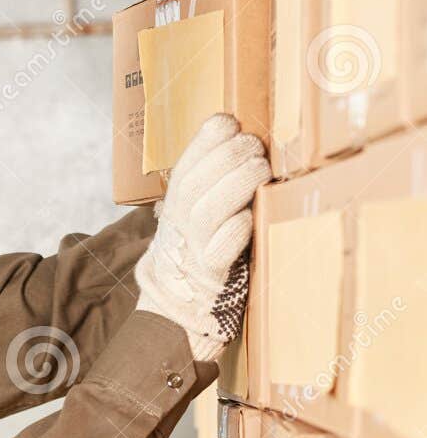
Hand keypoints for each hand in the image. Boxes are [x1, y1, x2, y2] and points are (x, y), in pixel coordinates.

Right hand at [134, 113, 271, 361]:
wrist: (180, 314)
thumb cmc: (201, 257)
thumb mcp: (197, 216)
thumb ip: (213, 183)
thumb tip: (242, 138)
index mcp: (177, 204)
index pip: (186, 163)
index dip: (206, 139)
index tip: (230, 123)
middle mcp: (180, 224)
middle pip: (196, 181)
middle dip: (228, 156)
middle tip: (256, 147)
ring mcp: (194, 250)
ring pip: (209, 210)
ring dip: (236, 184)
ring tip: (260, 169)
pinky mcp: (213, 277)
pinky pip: (221, 251)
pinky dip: (235, 230)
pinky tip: (248, 217)